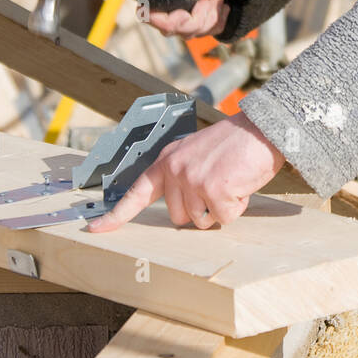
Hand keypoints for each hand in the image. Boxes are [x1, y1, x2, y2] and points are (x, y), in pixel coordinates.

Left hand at [84, 112, 285, 231]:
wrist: (262, 128)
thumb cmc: (236, 145)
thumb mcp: (198, 154)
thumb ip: (182, 177)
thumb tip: (181, 212)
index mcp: (168, 160)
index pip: (136, 192)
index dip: (116, 215)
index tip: (95, 229)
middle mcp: (175, 169)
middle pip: (178, 217)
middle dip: (201, 209)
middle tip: (220, 184)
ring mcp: (193, 179)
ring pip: (202, 221)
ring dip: (221, 209)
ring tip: (232, 181)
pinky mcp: (213, 190)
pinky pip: (224, 218)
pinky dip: (237, 207)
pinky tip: (241, 185)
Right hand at [140, 0, 244, 39]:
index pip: (150, 13)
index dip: (168, 20)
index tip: (185, 14)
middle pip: (170, 28)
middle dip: (196, 19)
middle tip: (210, 0)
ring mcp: (178, 11)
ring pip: (187, 32)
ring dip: (209, 18)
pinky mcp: (193, 19)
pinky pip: (202, 32)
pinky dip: (216, 21)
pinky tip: (222, 6)